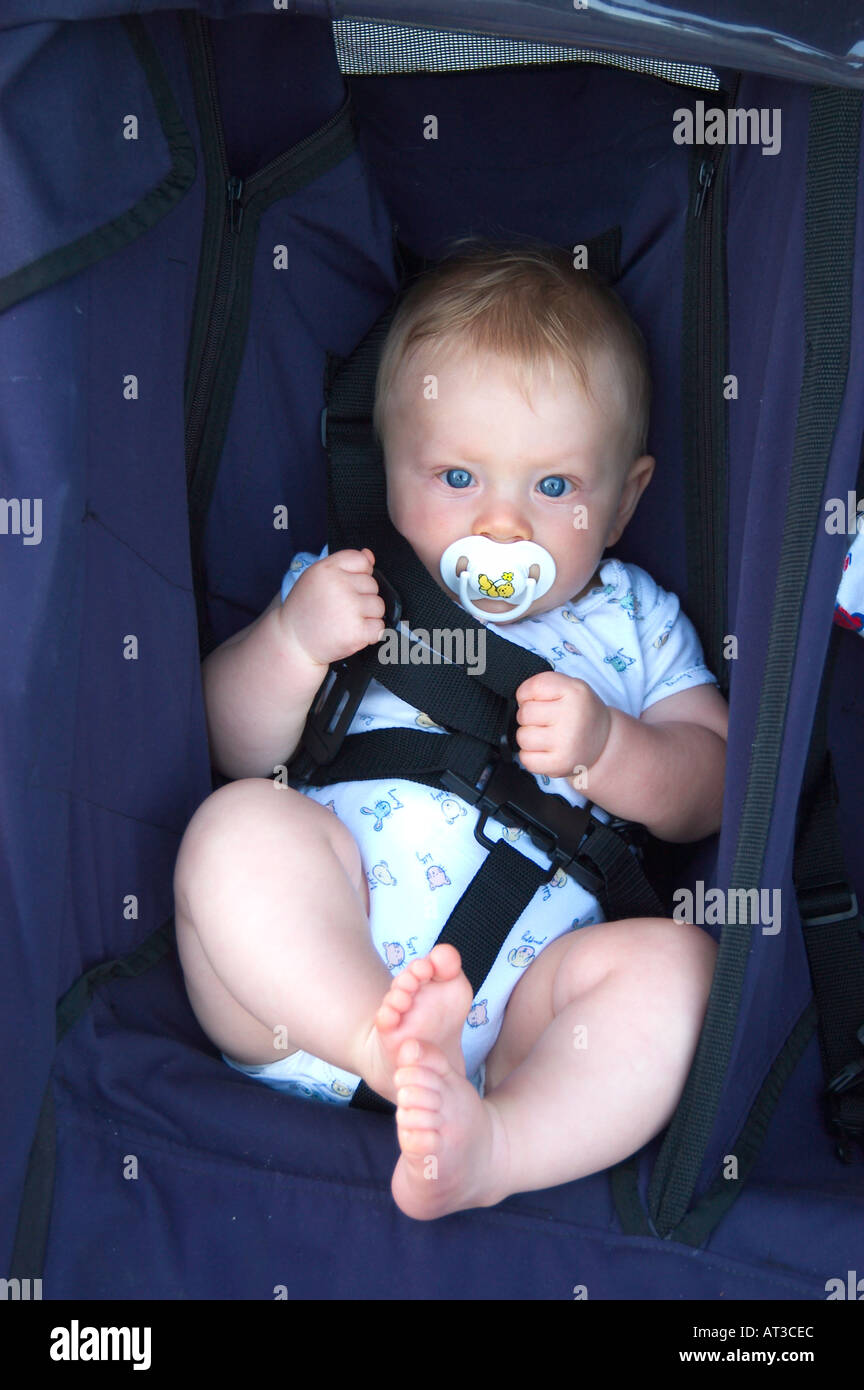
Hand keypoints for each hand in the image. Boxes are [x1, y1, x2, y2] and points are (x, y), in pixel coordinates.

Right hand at [279, 548, 385, 668]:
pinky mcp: (356, 631)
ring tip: (346, 621)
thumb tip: (369, 555)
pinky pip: (379, 627)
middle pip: (373, 584)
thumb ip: (344, 565)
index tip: (347, 587)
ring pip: (379, 606)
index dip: (360, 574)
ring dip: (368, 616)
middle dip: (362, 597)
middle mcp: (339, 585)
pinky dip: (370, 633)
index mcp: (327, 569)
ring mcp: (349, 608)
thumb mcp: (317, 579)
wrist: (293, 642)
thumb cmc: (306, 610)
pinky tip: (352, 633)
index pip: (362, 560)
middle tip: (341, 609)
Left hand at [514, 671, 611, 779]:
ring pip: (522, 737)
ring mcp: (566, 742)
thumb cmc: (580, 713)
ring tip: (546, 736)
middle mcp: (572, 717)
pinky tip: (546, 750)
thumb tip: (517, 700)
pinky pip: (526, 759)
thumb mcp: (571, 687)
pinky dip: (531, 756)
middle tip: (545, 720)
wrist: (604, 742)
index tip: (538, 700)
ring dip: (529, 737)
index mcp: (575, 692)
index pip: (532, 687)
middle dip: (528, 717)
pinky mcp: (559, 764)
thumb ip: (543, 686)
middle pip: (524, 713)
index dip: (527, 694)